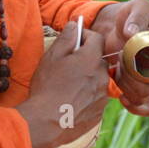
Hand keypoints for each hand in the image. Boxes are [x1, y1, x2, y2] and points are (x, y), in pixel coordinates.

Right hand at [15, 21, 111, 147]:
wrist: (46, 123)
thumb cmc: (47, 87)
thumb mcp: (52, 56)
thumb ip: (67, 37)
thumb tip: (75, 24)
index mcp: (92, 59)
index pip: (97, 38)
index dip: (86, 36)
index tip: (74, 40)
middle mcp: (102, 76)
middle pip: (98, 60)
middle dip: (86, 58)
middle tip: (67, 64)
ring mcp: (102, 96)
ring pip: (97, 80)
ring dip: (86, 78)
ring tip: (67, 85)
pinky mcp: (99, 112)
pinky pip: (95, 97)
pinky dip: (86, 95)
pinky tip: (70, 100)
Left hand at [91, 0, 148, 115]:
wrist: (115, 28)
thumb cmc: (131, 16)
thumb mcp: (137, 6)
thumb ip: (138, 14)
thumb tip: (131, 33)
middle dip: (135, 74)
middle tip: (121, 55)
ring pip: (143, 96)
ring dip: (126, 83)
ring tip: (117, 64)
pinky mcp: (137, 89)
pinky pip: (142, 107)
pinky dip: (132, 106)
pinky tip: (120, 96)